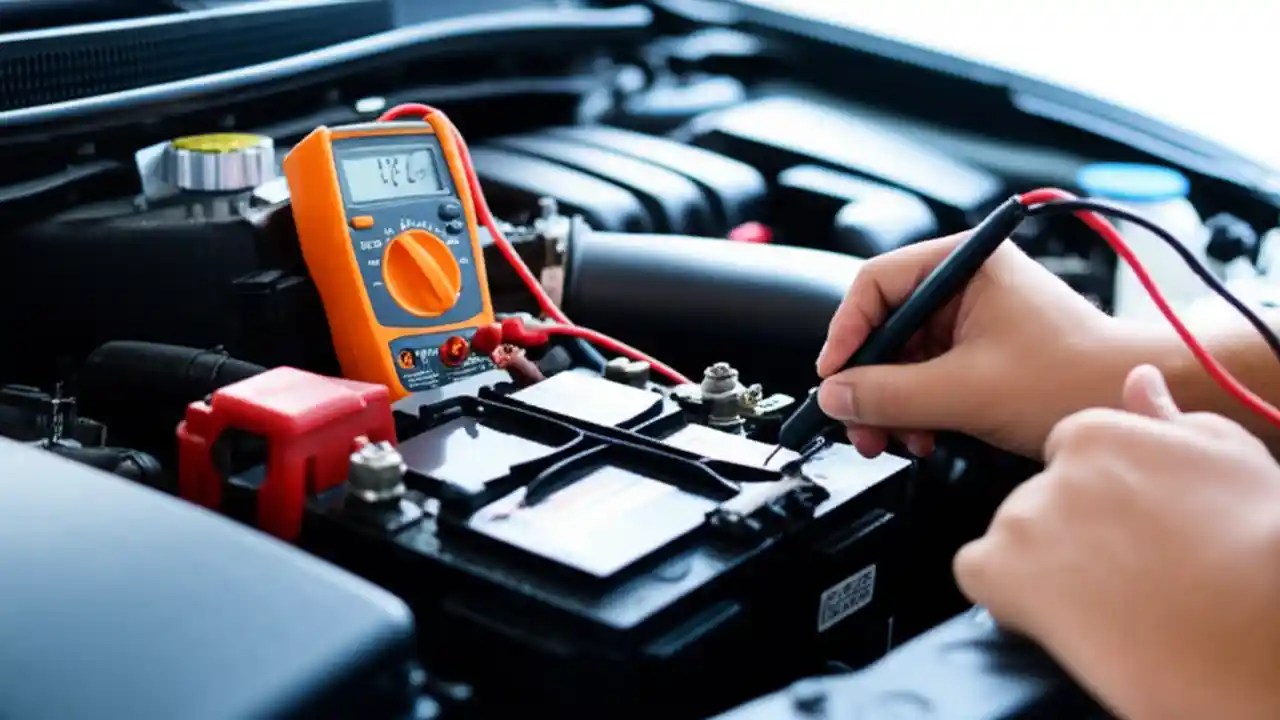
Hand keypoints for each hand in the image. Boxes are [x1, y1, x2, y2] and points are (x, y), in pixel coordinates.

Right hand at [816, 235, 1139, 457]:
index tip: (833, 377)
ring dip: (892, 401)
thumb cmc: (1073, 377)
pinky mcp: (981, 348)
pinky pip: (928, 372)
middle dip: (869, 380)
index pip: (875, 285)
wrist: (1130, 403)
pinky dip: (917, 405)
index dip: (845, 334)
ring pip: (903, 355)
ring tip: (894, 438)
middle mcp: (967, 280)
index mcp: (966, 262)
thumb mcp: (965, 390)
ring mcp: (974, 314)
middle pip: (885, 324)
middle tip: (859, 421)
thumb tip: (835, 395)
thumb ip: (890, 393)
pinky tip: (922, 434)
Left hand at [955, 365, 1279, 719]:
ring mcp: (1022, 517)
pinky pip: (977, 574)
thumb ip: (1166, 418)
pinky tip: (1061, 616)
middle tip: (1120, 571)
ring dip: (1042, 566)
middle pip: (1038, 499)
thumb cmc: (1253, 541)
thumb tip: (1138, 380)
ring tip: (1104, 599)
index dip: (1098, 500)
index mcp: (1097, 432)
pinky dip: (1007, 595)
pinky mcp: (1001, 569)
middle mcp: (1051, 468)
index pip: (1068, 455)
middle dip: (1067, 532)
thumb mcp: (1227, 456)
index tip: (1129, 530)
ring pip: (1010, 537)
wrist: (1248, 624)